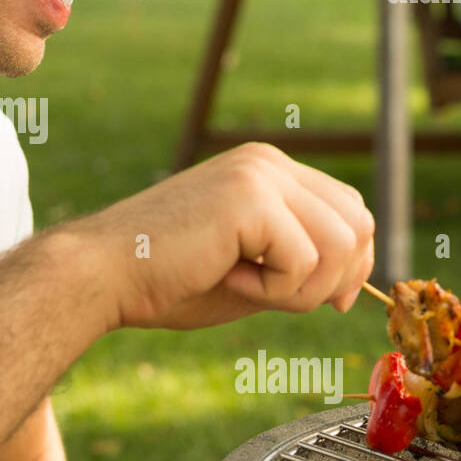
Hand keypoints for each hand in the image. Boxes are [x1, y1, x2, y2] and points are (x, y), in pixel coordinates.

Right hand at [69, 142, 374, 330]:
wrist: (101, 274)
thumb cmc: (165, 279)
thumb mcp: (249, 268)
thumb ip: (297, 263)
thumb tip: (353, 286)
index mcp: (267, 169)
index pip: (350, 210)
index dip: (348, 263)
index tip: (319, 298)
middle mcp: (268, 161)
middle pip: (359, 224)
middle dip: (333, 279)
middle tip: (275, 297)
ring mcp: (259, 174)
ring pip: (342, 245)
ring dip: (300, 288)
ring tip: (244, 285)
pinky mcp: (250, 199)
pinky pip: (303, 262)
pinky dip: (272, 291)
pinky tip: (225, 278)